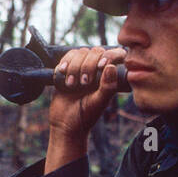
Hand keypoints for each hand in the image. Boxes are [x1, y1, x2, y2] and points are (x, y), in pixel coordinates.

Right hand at [46, 46, 124, 172]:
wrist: (65, 125)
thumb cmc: (85, 116)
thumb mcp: (98, 103)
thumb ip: (107, 87)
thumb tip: (111, 66)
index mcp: (108, 76)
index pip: (115, 54)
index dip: (110, 55)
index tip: (101, 66)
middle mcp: (96, 70)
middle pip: (95, 51)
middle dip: (88, 65)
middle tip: (84, 84)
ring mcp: (81, 68)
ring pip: (80, 52)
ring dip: (74, 67)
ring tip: (72, 85)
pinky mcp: (67, 70)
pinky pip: (66, 57)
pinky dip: (64, 63)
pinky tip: (62, 74)